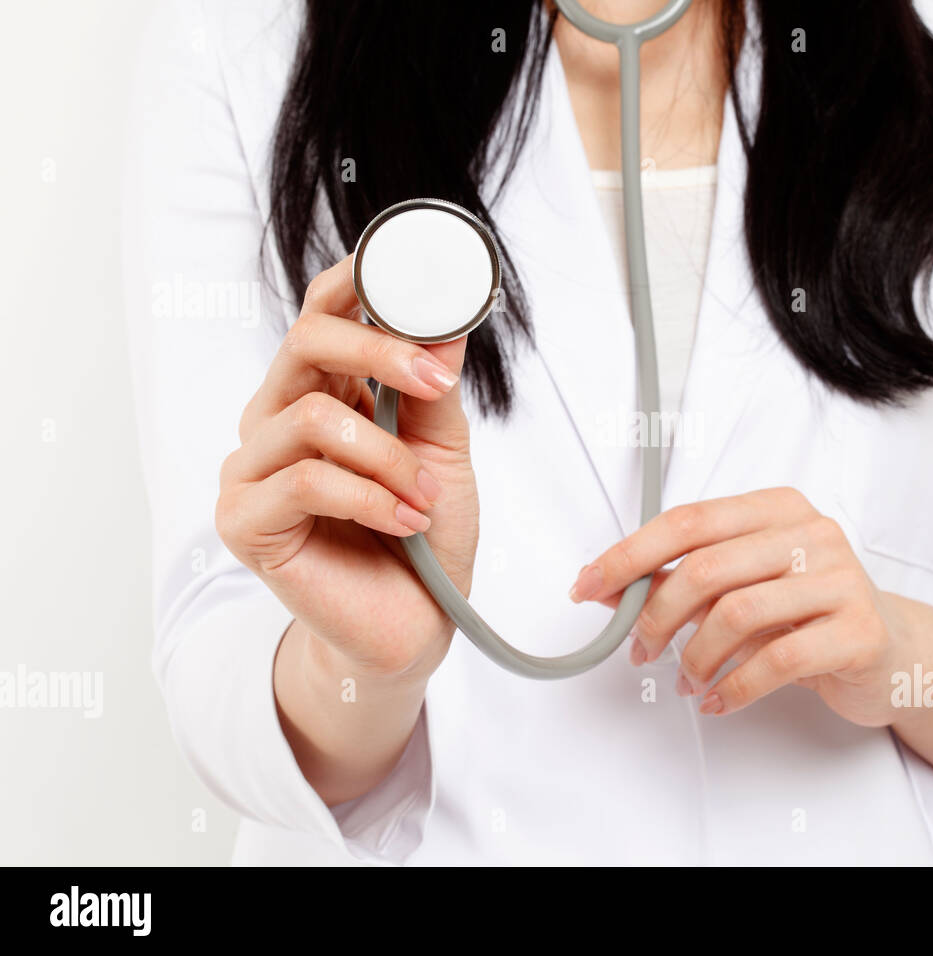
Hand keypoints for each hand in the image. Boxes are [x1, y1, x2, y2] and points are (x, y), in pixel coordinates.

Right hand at [216, 255, 479, 682]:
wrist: (414, 624)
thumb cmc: (423, 534)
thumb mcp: (442, 450)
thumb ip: (434, 388)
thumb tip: (445, 322)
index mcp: (320, 392)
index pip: (320, 315)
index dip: (356, 283)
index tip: (415, 280)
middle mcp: (276, 420)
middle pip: (305, 341)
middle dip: (380, 352)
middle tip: (435, 381)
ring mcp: (252, 469)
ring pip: (312, 416)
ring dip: (388, 456)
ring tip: (423, 495)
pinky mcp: (244, 520)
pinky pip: (304, 479)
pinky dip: (369, 497)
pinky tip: (402, 521)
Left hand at [569, 487, 911, 724]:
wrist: (900, 654)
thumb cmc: (813, 615)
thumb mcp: (750, 587)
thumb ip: (688, 580)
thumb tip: (611, 588)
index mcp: (778, 509)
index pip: (689, 521)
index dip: (630, 554)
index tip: (588, 585)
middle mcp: (812, 534)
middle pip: (707, 567)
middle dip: (656, 615)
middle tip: (639, 650)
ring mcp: (841, 580)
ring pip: (737, 613)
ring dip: (695, 657)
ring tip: (688, 680)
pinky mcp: (859, 631)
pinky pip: (776, 660)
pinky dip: (734, 687)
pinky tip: (720, 700)